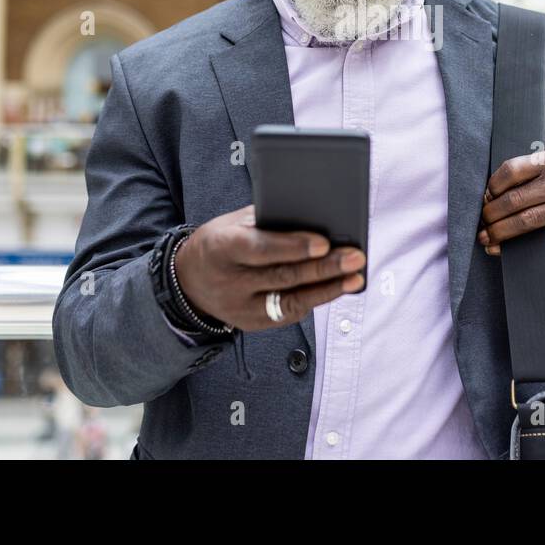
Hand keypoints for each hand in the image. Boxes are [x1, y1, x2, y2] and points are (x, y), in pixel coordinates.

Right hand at [176, 205, 364, 330]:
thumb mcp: (232, 223)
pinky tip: (338, 288)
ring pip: (289, 301)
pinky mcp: (251, 324)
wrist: (188, 282)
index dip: (292, 247)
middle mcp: (229, 282)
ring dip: (327, 289)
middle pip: (282, 276)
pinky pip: (288, 314)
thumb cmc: (220, 242)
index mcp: (221, 247)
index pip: (259, 249)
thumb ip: (267, 221)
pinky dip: (315, 300)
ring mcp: (240, 308)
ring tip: (356, 277)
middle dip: (323, 268)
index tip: (323, 243)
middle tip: (355, 257)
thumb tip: (314, 220)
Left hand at [478, 149, 544, 254]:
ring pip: (523, 222)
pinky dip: (512, 246)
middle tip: (482, 218)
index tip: (487, 195)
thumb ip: (526, 170)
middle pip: (514, 199)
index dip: (493, 185)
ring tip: (484, 236)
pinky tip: (499, 248)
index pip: (512, 170)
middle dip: (491, 212)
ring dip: (498, 231)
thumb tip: (489, 194)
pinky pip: (536, 240)